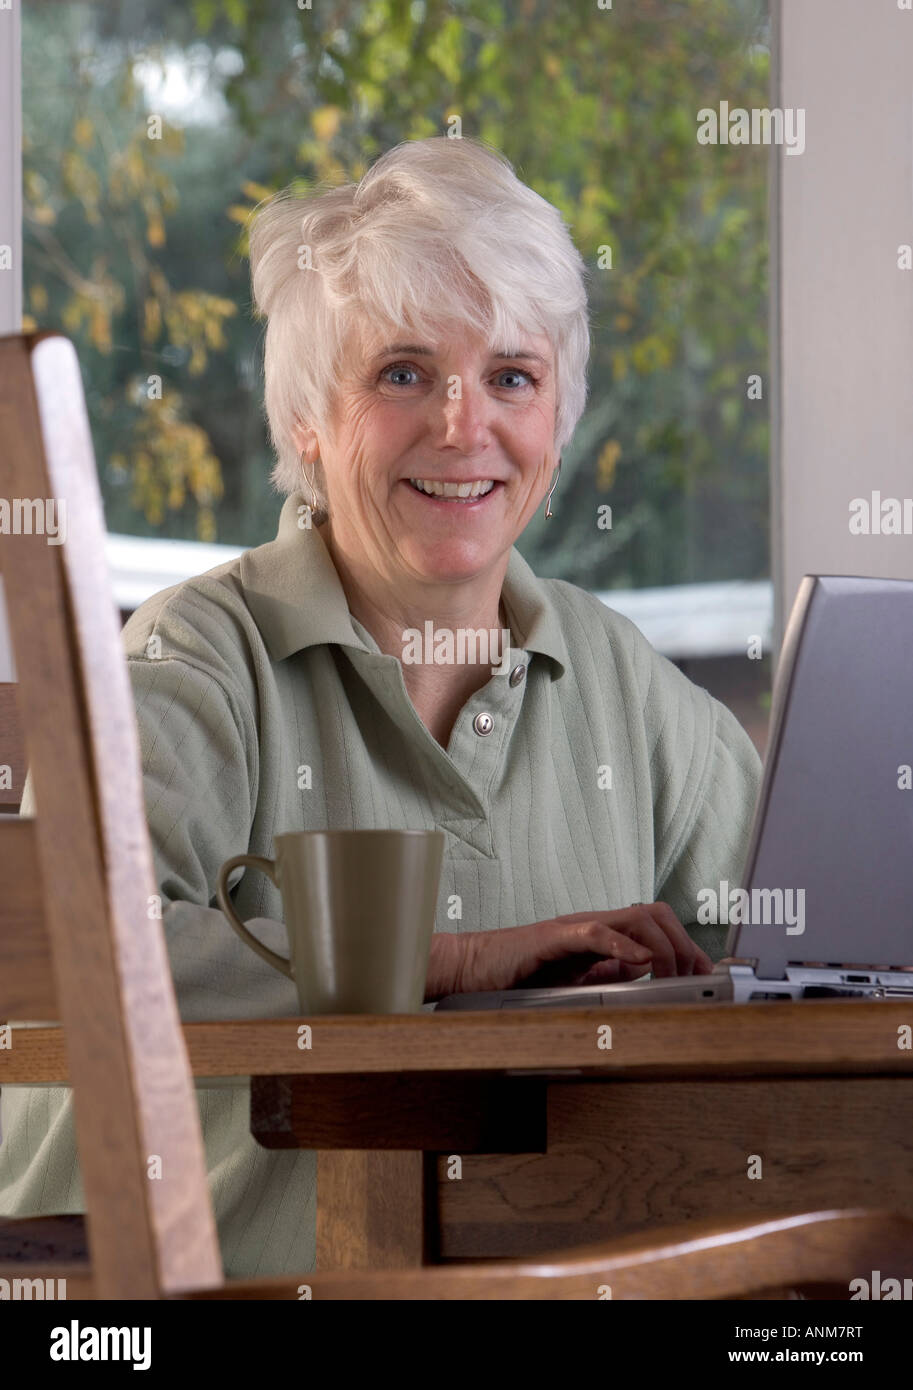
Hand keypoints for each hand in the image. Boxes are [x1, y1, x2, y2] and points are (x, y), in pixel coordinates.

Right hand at [424, 904, 712, 999]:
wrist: (470, 970)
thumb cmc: (517, 977)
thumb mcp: (575, 981)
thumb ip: (607, 974)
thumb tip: (647, 978)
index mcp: (601, 936)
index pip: (657, 927)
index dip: (687, 947)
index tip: (704, 976)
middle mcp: (593, 925)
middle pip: (656, 915)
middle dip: (683, 946)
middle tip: (693, 979)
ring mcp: (574, 928)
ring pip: (635, 918)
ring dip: (662, 948)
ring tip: (668, 976)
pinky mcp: (551, 938)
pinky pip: (594, 933)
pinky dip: (623, 944)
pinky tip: (640, 963)